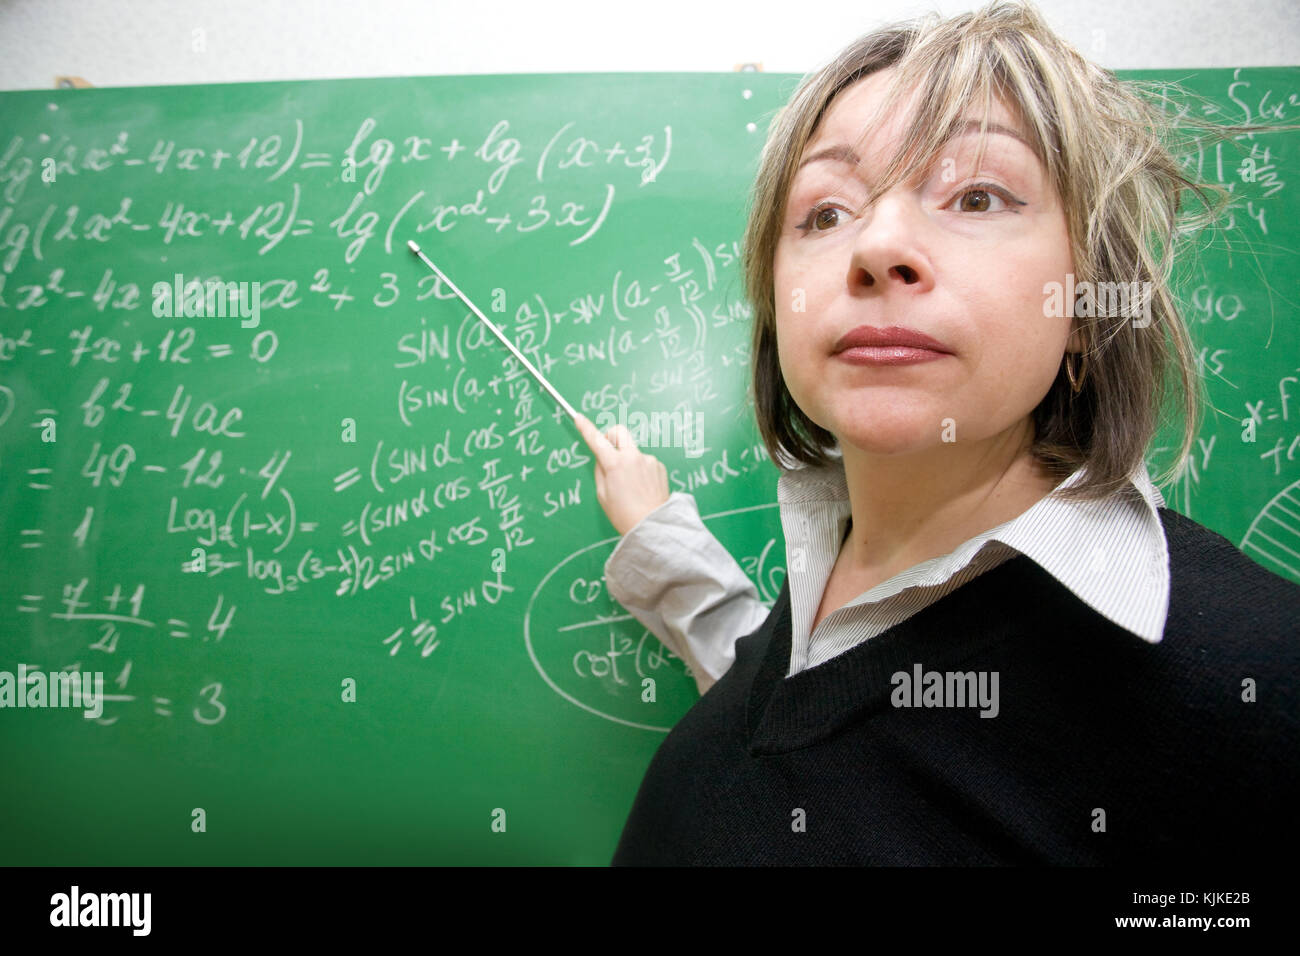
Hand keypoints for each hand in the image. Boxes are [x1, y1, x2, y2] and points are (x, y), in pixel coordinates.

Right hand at [573, 414, 669, 534]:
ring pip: (632, 450)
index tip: (579, 418)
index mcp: (616, 464)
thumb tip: (601, 458)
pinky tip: (641, 487)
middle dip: (610, 436)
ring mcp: (649, 460)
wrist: (653, 525)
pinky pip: (644, 461)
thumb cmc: (624, 515)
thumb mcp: (602, 495)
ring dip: (627, 459)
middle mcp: (634, 457)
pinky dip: (640, 469)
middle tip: (607, 451)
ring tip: (629, 485)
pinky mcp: (659, 466)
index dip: (586, 428)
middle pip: (619, 431)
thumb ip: (600, 471)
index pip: (596, 440)